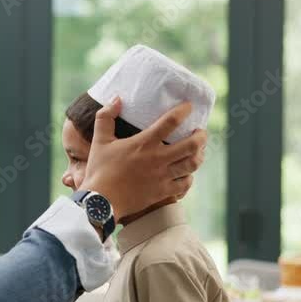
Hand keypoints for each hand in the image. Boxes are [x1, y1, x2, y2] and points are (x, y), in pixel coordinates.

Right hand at [79, 96, 207, 217]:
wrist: (100, 202)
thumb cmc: (99, 171)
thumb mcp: (99, 141)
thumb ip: (106, 117)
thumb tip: (117, 99)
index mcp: (144, 143)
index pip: (171, 121)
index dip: (183, 111)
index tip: (188, 106)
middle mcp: (158, 159)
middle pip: (192, 144)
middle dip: (201, 136)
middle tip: (200, 132)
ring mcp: (162, 177)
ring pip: (192, 164)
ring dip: (199, 156)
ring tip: (198, 152)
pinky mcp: (162, 193)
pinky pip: (185, 184)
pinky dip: (189, 178)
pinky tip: (186, 174)